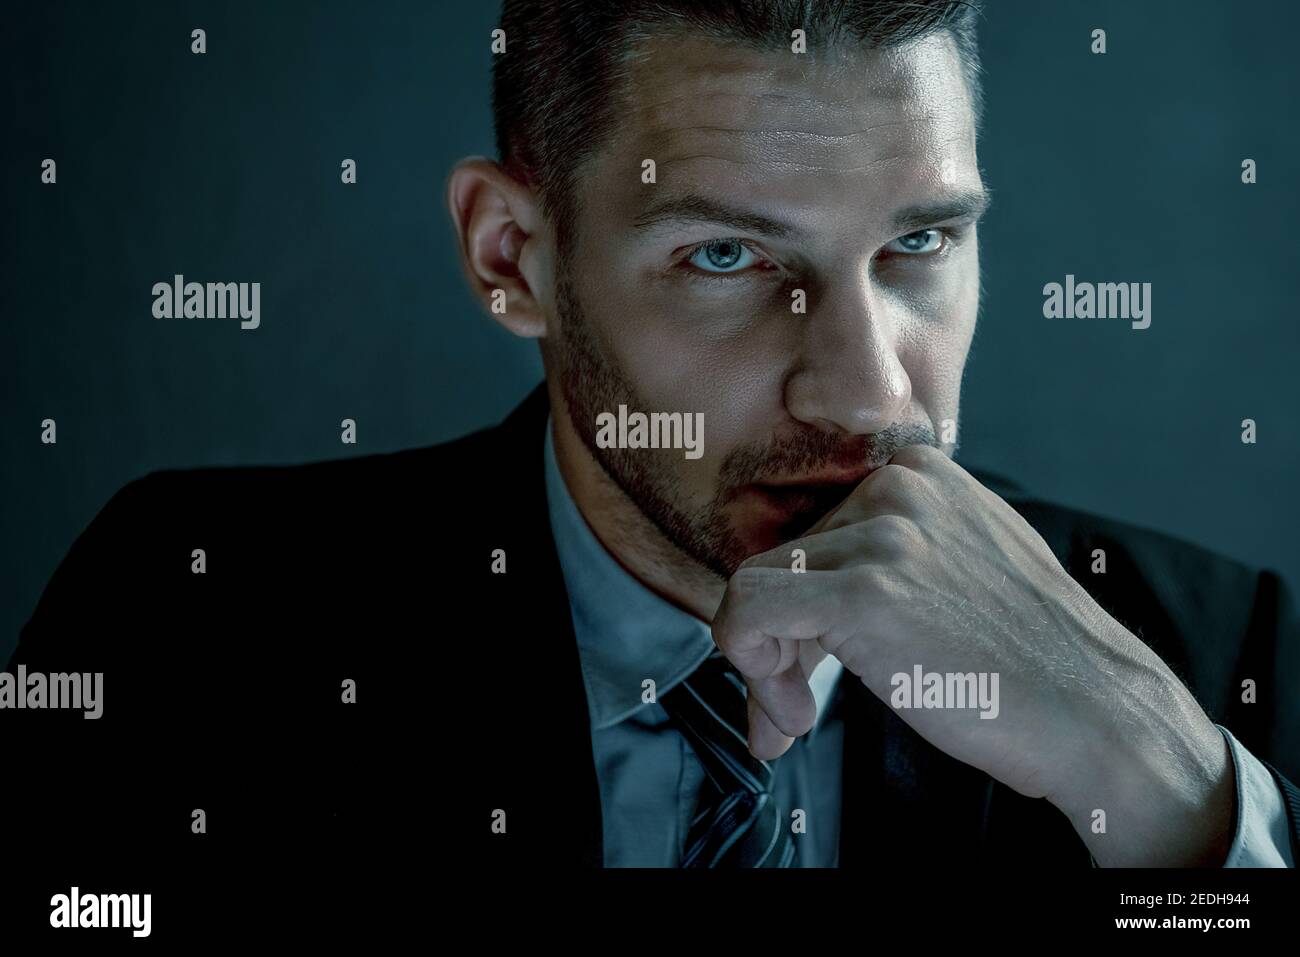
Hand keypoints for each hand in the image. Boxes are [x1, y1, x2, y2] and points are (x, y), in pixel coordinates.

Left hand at [711, 444, 1234, 864]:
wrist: (1096, 714)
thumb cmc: (1026, 662)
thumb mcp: (954, 575)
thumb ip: (877, 568)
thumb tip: (789, 613)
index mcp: (921, 474)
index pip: (816, 532)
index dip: (804, 608)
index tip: (812, 665)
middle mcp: (899, 486)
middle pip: (784, 559)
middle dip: (782, 642)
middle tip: (798, 705)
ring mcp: (882, 534)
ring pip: (755, 585)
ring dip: (765, 663)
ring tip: (797, 716)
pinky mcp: (863, 591)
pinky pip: (747, 608)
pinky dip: (749, 663)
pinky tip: (792, 714)